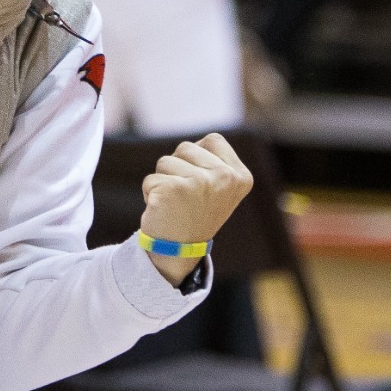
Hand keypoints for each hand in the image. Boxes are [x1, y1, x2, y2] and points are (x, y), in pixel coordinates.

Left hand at [140, 133, 252, 284]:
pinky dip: (150, 193)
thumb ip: (213, 162)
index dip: (197, 157)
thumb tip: (200, 143)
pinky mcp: (174, 189)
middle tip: (185, 197)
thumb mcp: (218, 188)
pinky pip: (151, 179)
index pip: (213, 139)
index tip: (200, 183)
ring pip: (165, 161)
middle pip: (186, 147)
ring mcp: (200, 182)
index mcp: (240, 176)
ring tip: (174, 203)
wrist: (179, 251)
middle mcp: (224, 178)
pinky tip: (164, 211)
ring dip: (162, 180)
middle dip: (177, 168)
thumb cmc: (194, 213)